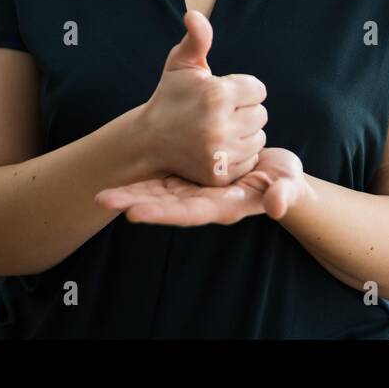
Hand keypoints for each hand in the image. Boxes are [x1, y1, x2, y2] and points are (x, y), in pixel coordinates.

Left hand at [95, 148, 308, 224]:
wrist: (278, 177)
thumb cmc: (285, 184)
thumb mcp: (288, 186)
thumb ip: (283, 195)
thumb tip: (276, 205)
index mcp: (223, 206)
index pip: (187, 212)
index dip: (161, 213)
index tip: (134, 214)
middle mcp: (203, 202)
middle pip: (164, 205)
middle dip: (134, 203)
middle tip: (102, 199)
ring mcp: (195, 191)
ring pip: (158, 194)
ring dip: (131, 193)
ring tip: (101, 193)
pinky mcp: (191, 179)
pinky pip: (164, 180)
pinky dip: (144, 179)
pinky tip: (123, 174)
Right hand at [140, 10, 266, 186]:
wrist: (149, 140)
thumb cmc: (171, 97)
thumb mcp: (181, 64)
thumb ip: (197, 39)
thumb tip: (194, 14)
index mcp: (216, 95)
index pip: (258, 89)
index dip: (242, 89)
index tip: (222, 94)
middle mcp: (220, 125)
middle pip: (261, 114)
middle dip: (244, 111)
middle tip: (218, 113)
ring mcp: (220, 153)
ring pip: (259, 137)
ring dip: (244, 133)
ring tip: (218, 129)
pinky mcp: (221, 175)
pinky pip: (250, 159)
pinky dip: (239, 154)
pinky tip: (219, 147)